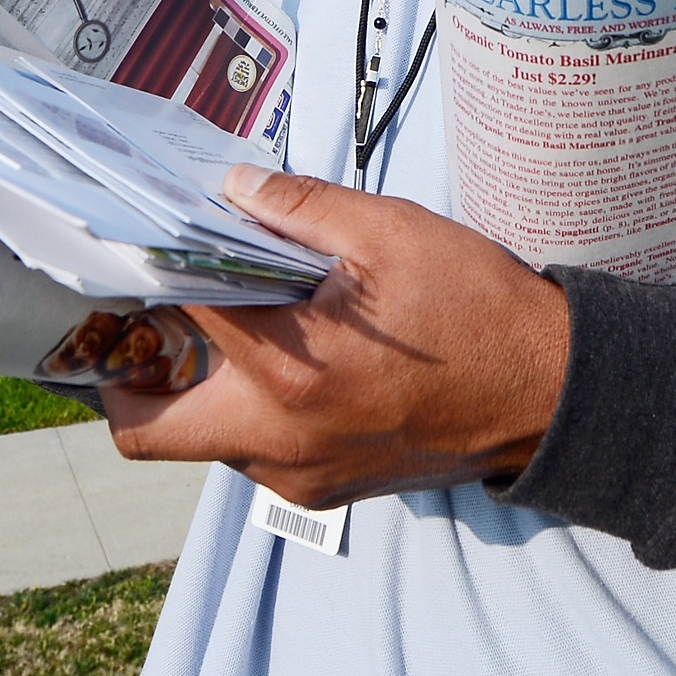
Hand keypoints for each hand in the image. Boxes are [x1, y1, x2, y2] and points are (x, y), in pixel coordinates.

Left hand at [101, 167, 570, 508]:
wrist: (552, 393)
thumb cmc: (479, 311)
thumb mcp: (391, 232)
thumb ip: (299, 206)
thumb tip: (234, 187)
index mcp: (287, 370)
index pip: (177, 312)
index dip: (156, 264)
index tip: (152, 238)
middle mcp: (276, 439)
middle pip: (146, 430)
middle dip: (124, 376)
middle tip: (136, 322)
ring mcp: (297, 475)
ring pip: (200, 442)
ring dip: (192, 388)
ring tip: (220, 323)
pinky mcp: (323, 488)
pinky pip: (253, 453)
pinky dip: (244, 409)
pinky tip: (283, 355)